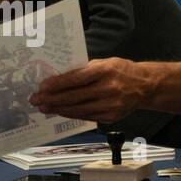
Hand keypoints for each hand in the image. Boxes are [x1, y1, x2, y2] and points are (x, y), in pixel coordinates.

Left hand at [30, 57, 148, 123]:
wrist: (145, 86)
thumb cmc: (120, 70)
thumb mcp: (104, 63)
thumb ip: (84, 70)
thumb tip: (59, 79)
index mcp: (105, 71)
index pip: (76, 79)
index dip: (57, 84)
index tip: (42, 87)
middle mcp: (109, 89)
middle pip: (74, 97)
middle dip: (52, 99)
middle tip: (36, 100)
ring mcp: (111, 105)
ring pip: (78, 110)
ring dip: (58, 109)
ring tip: (44, 108)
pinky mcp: (111, 117)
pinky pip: (86, 116)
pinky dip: (71, 114)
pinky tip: (60, 112)